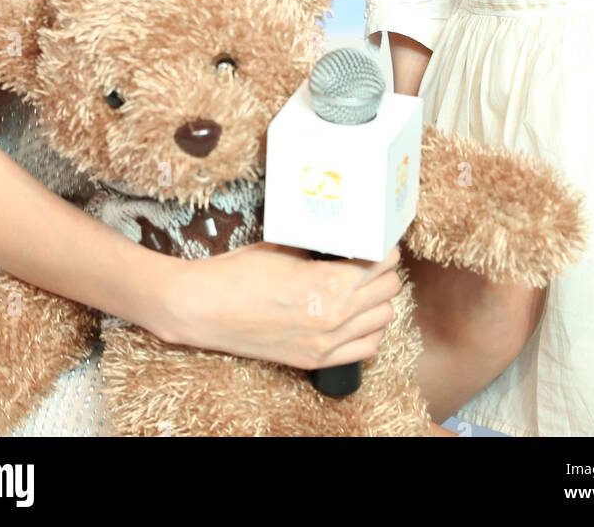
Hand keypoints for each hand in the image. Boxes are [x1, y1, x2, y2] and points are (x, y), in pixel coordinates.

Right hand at [152, 240, 402, 368]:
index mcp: (328, 283)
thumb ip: (321, 245)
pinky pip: (365, 348)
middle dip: (384, 272)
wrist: (205, 309)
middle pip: (388, 291)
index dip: (383, 248)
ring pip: (382, 320)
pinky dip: (367, 330)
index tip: (378, 241)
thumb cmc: (240, 272)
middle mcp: (334, 317)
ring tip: (362, 286)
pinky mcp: (314, 360)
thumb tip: (344, 234)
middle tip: (371, 260)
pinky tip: (354, 316)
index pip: (382, 264)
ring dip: (377, 301)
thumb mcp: (286, 246)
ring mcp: (325, 342)